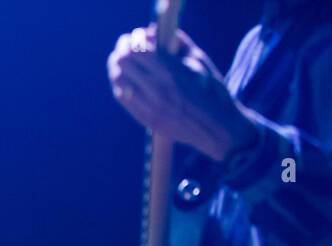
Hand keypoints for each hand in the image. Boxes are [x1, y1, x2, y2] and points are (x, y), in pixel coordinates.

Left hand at [109, 24, 257, 161]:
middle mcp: (158, 90)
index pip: (139, 49)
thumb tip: (156, 33)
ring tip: (120, 61)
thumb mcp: (200, 61)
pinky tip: (122, 77)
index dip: (133, 39)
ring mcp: (149, 106)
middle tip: (125, 46)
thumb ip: (178, 43)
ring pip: (118, 80)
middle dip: (122, 50)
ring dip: (115, 66)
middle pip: (124, 62)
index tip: (136, 36)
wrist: (216, 127)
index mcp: (173, 72)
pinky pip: (122, 97)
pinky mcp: (145, 119)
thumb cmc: (212, 91)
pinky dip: (118, 83)